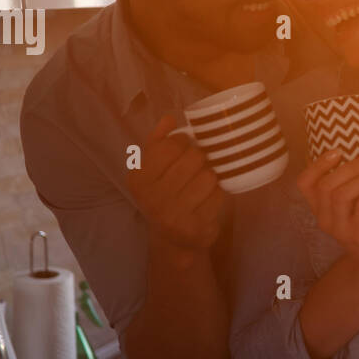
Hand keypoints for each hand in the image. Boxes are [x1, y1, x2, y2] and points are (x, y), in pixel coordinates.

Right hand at [126, 115, 223, 251]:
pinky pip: (219, 195)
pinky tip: (208, 199)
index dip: (185, 141)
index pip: (171, 145)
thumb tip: (169, 118)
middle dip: (200, 158)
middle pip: (194, 158)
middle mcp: (153, 198)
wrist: (172, 239)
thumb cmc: (163, 195)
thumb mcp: (152, 169)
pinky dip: (218, 193)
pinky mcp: (196, 228)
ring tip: (202, 183)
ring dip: (210, 176)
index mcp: (139, 179)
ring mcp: (174, 215)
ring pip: (209, 176)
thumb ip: (157, 142)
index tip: (186, 146)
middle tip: (197, 165)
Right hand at [297, 149, 358, 281]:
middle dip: (352, 166)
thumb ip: (351, 182)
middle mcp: (325, 219)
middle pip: (327, 185)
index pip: (305, 183)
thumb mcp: (355, 202)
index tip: (339, 150)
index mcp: (320, 209)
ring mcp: (341, 230)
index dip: (317, 164)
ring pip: (342, 195)